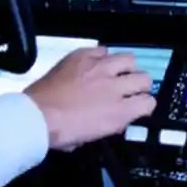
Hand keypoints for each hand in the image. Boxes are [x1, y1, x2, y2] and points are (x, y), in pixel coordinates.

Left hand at [24, 47, 154, 150]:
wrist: (37, 115)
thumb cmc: (62, 132)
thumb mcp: (95, 136)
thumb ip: (112, 123)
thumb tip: (117, 117)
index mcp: (119, 111)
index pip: (149, 102)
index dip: (144, 105)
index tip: (138, 105)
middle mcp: (114, 86)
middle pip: (144, 78)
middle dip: (140, 84)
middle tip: (129, 88)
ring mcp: (98, 68)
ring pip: (128, 58)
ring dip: (125, 67)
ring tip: (116, 72)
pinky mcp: (81, 56)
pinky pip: (101, 50)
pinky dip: (101, 57)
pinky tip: (95, 63)